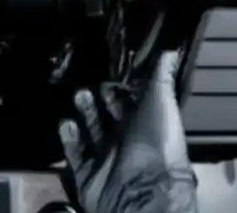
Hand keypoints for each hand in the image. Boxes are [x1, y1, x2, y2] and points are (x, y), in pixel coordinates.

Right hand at [59, 53, 196, 212]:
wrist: (142, 187)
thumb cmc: (157, 142)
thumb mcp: (162, 101)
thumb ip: (162, 76)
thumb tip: (171, 50)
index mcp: (146, 125)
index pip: (129, 103)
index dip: (119, 88)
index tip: (109, 74)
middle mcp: (126, 142)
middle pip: (107, 116)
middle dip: (97, 99)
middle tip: (88, 86)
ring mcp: (106, 158)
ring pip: (90, 133)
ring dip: (83, 114)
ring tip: (77, 97)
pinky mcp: (88, 175)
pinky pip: (75, 155)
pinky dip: (69, 139)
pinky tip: (65, 123)